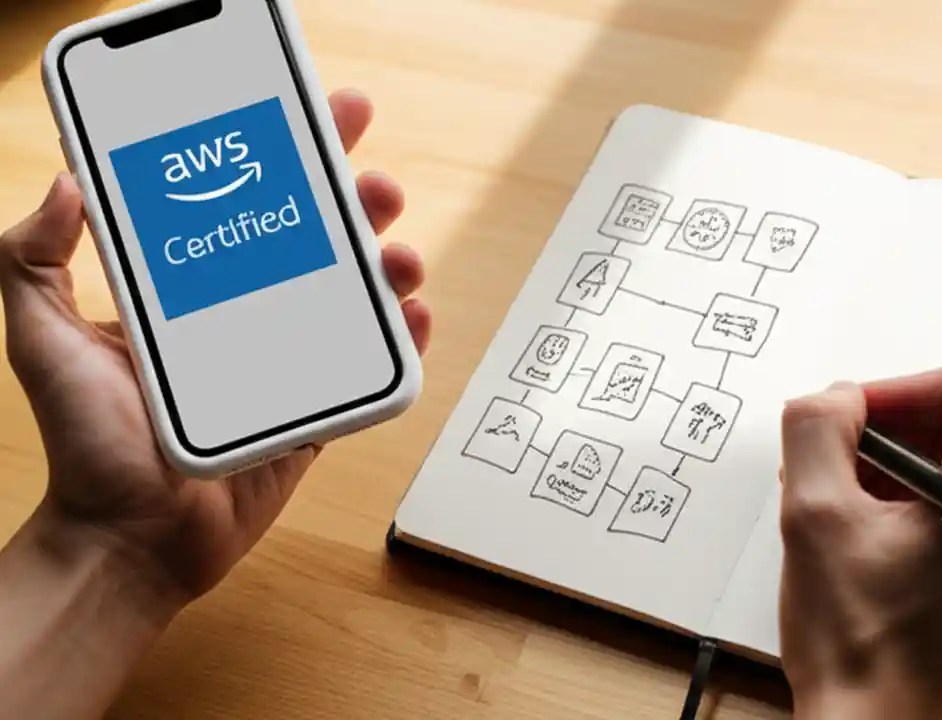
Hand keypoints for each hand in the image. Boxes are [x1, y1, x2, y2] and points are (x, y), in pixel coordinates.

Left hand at [0, 89, 430, 613]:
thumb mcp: (41, 339)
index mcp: (191, 290)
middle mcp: (244, 316)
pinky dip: (400, 345)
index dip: (287, 158)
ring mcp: (285, 365)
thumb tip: (67, 183)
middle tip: (374, 185)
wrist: (133, 539)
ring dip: (388, 269)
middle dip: (354, 203)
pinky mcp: (314, 413)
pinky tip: (412, 320)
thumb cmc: (87, 444)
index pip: (247, 205)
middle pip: (315, 243)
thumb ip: (33, 260)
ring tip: (399, 258)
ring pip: (353, 301)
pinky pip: (368, 372)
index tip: (316, 115)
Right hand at [777, 359, 941, 719]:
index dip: (902, 387)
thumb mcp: (814, 515)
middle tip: (831, 462)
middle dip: (884, 431)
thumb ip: (816, 429)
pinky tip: (852, 534)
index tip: (854, 417)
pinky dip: (897, 503)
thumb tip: (832, 397)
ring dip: (883, 468)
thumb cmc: (862, 651)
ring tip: (833, 506)